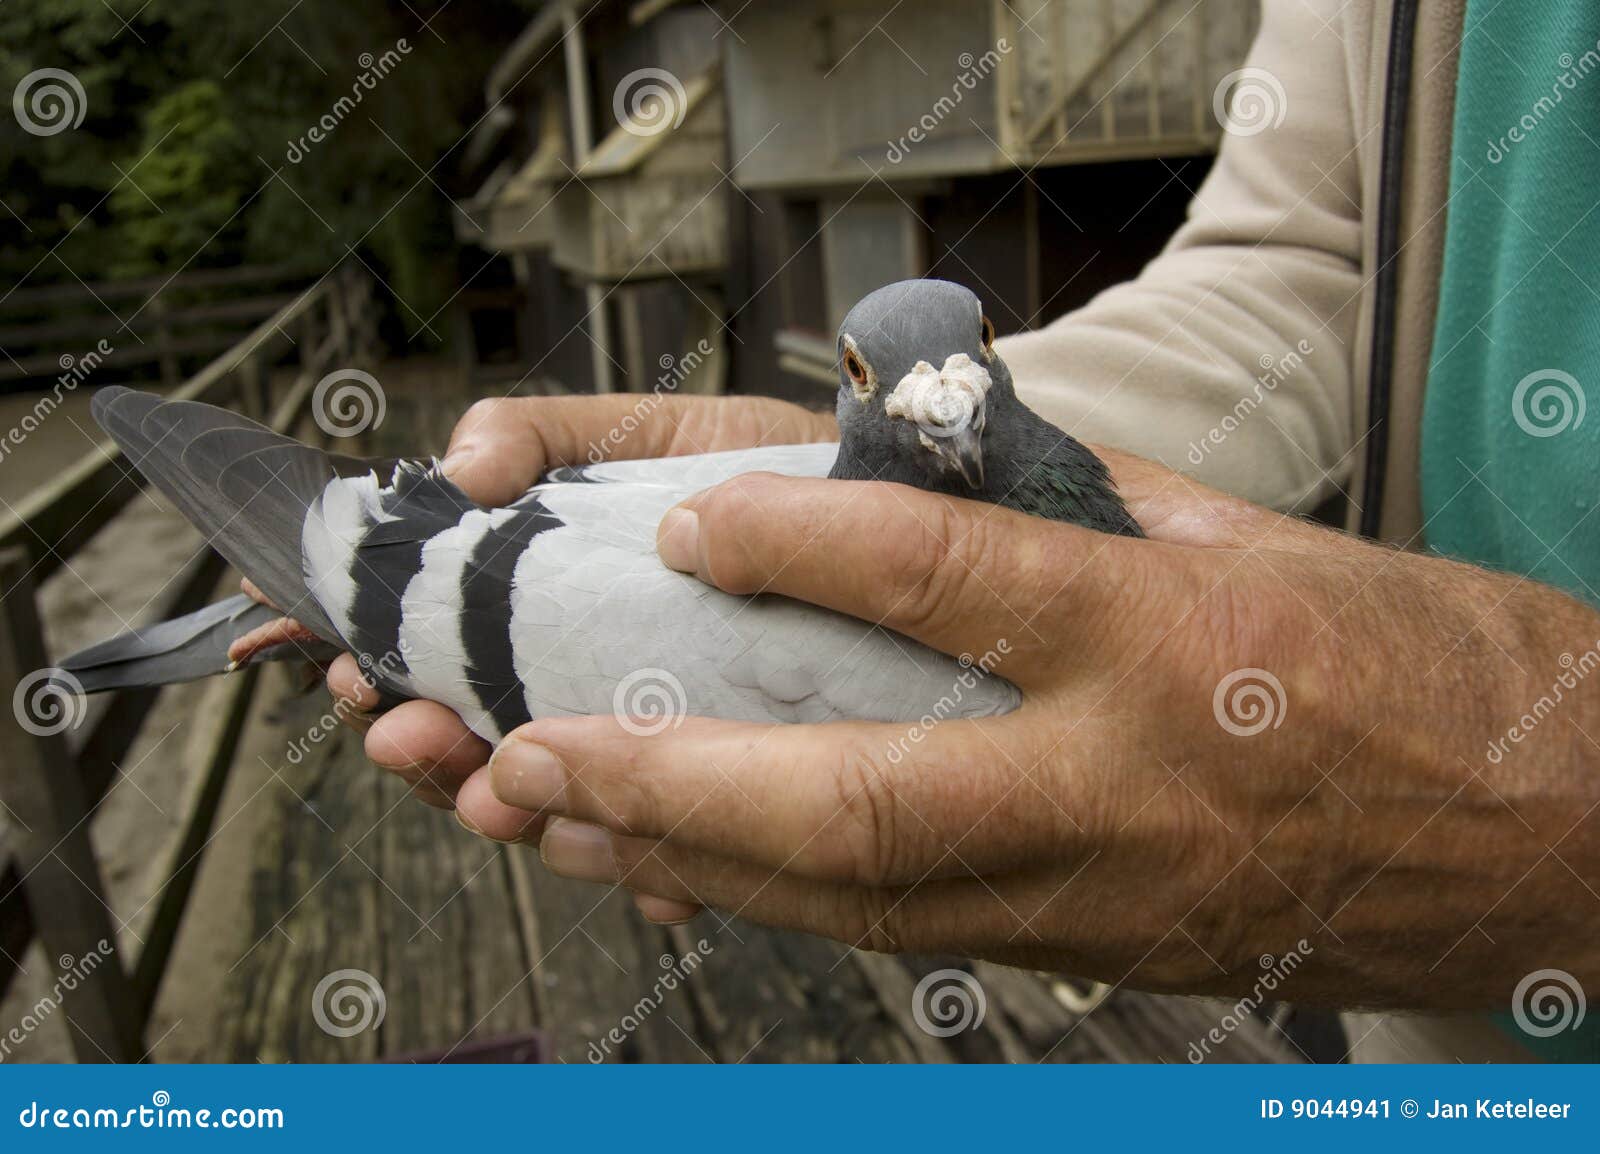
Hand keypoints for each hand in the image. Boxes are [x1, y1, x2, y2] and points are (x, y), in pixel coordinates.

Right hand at [318, 392, 834, 919]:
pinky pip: (676, 862)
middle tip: (405, 738)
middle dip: (429, 745)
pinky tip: (661, 883)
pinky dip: (659, 874)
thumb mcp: (650, 433)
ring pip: (559, 805)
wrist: (894, 520)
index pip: (438, 645)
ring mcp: (652, 743)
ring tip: (492, 800)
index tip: (338, 666)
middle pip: (478, 735)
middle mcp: (589, 681)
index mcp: (552, 605)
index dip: (377, 658)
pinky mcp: (727, 797)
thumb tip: (462, 463)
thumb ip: (545, 436)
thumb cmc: (766, 477)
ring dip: (513, 811)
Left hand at [465, 451, 1599, 1007]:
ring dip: (685, 864)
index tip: (686, 519)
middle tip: (532, 751)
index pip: (957, 587)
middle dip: (675, 785)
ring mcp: (1094, 895)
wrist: (1536, 836)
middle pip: (863, 806)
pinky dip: (767, 900)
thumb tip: (912, 466)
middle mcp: (1116, 789)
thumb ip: (1072, 510)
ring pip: (853, 902)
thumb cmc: (1406, 666)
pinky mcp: (1082, 952)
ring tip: (549, 821)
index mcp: (1169, 643)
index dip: (805, 550)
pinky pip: (894, 933)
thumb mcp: (1248, 540)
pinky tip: (675, 872)